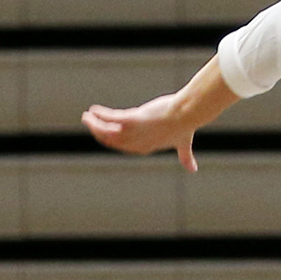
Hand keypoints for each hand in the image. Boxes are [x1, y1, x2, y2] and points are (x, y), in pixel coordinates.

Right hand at [81, 56, 240, 171]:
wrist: (186, 113)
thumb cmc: (185, 126)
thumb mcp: (182, 143)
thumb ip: (185, 156)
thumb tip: (193, 170)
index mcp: (145, 148)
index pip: (123, 147)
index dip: (111, 141)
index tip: (104, 133)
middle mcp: (136, 142)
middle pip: (111, 141)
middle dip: (98, 132)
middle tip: (90, 123)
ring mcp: (134, 131)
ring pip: (107, 131)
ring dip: (95, 124)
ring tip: (87, 117)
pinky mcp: (133, 119)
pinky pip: (111, 118)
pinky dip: (100, 115)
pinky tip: (93, 110)